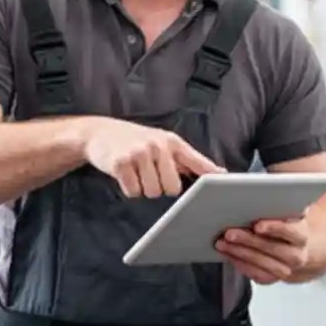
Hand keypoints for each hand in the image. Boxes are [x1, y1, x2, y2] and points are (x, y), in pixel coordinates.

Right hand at [83, 118, 223, 197]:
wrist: (100, 133)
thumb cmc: (138, 141)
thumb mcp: (164, 143)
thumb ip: (189, 160)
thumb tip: (218, 171)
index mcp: (172, 142)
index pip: (196, 161)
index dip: (210, 174)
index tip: (224, 180)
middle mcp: (158, 145)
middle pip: (172, 188)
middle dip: (161, 187)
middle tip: (151, 174)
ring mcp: (139, 153)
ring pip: (152, 192)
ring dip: (143, 188)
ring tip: (137, 172)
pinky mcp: (121, 163)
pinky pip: (133, 192)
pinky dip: (130, 188)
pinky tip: (126, 174)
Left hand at [215, 215, 310, 284]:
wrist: (296, 248)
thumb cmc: (287, 225)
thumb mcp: (288, 213)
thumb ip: (279, 206)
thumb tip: (261, 191)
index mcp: (301, 235)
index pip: (290, 231)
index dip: (274, 228)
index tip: (258, 225)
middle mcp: (297, 255)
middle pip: (272, 248)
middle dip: (248, 241)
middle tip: (229, 233)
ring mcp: (286, 269)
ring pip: (262, 264)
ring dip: (239, 253)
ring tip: (222, 243)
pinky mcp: (273, 278)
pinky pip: (256, 274)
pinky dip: (240, 264)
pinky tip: (228, 254)